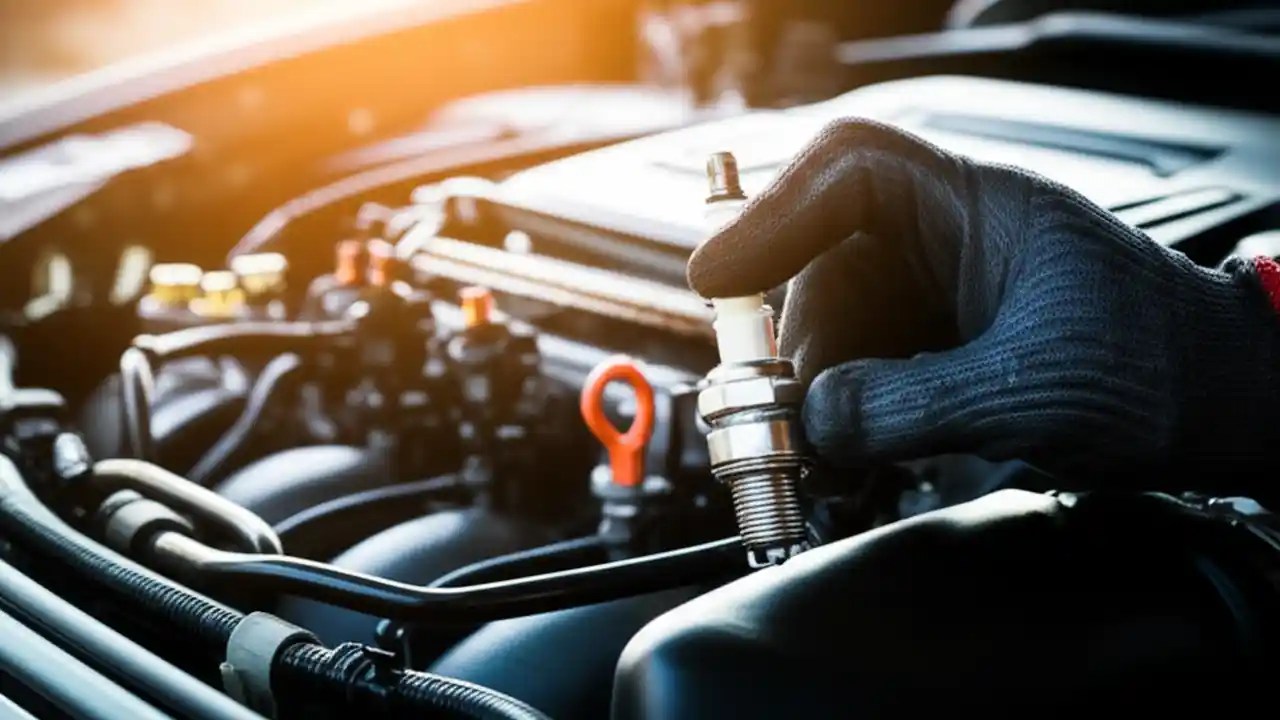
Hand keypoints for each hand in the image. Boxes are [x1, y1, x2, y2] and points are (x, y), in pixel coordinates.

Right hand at [688, 120, 1279, 479]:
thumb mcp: (1028, 392)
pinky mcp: (944, 342)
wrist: (1227, 410)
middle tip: (784, 417)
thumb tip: (814, 418)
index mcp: (978, 208)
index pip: (850, 170)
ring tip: (829, 452)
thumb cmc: (1166, 371)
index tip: (721, 276)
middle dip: (799, 344)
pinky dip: (849, 409)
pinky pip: (867, 361)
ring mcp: (945, 291)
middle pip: (825, 263)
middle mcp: (950, 239)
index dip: (772, 214)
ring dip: (820, 389)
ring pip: (839, 322)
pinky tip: (856, 450)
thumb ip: (905, 404)